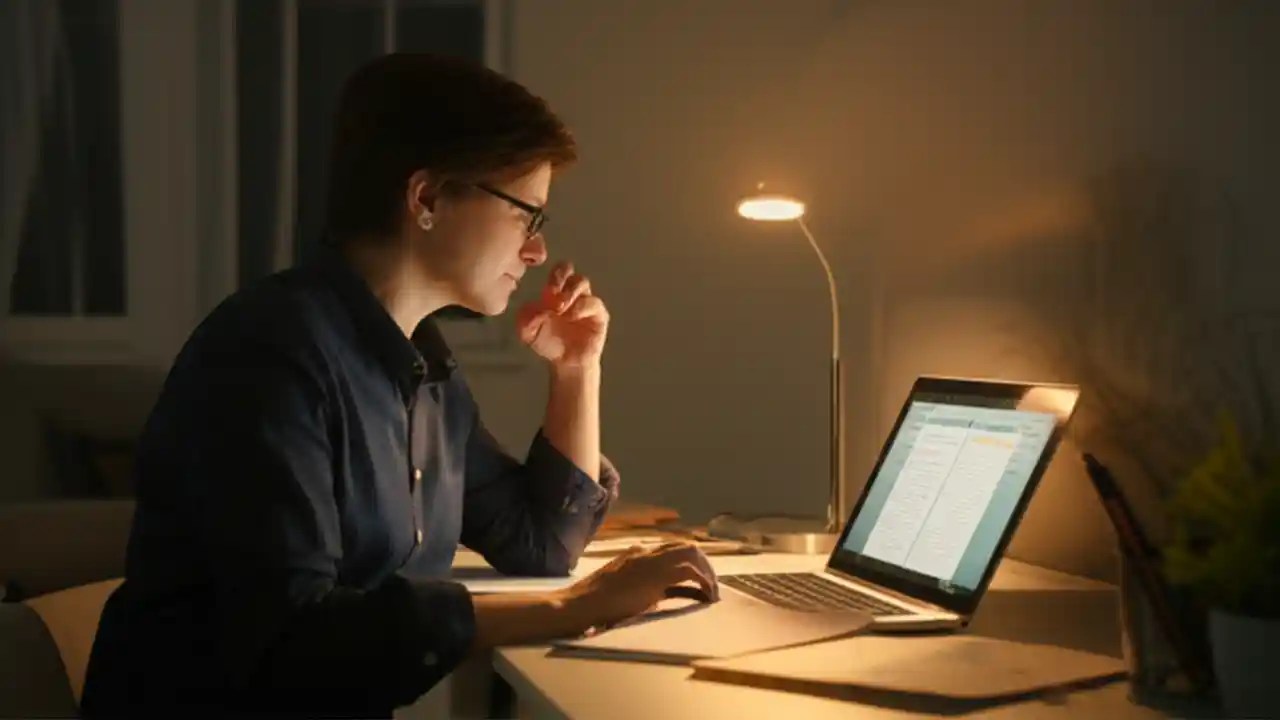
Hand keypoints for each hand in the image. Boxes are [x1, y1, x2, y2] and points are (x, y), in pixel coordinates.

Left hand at [516, 262, 608, 369]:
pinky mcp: (599, 315)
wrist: (565, 364)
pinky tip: (571, 317)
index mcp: (556, 291)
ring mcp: (587, 302)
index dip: (552, 277)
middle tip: (551, 296)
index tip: (545, 294)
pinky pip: (594, 302)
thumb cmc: (548, 343)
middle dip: (560, 279)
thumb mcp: (527, 331)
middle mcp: (573, 293)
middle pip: (571, 271)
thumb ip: (525, 317)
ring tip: (560, 310)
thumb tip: (536, 308)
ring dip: (569, 292)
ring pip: (582, 282)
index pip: (558, 271)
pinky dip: (580, 307)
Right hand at [557, 542, 719, 630]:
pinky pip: (690, 570)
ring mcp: (650, 560)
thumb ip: (640, 587)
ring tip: (712, 592)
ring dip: (706, 572)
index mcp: (635, 554)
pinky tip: (707, 597)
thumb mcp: (621, 590)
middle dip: (703, 564)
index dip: (689, 564)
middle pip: (685, 547)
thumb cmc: (593, 604)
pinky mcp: (655, 574)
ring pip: (691, 553)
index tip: (698, 582)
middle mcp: (644, 552)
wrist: (578, 604)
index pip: (670, 551)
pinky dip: (703, 581)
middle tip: (711, 586)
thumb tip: (660, 596)